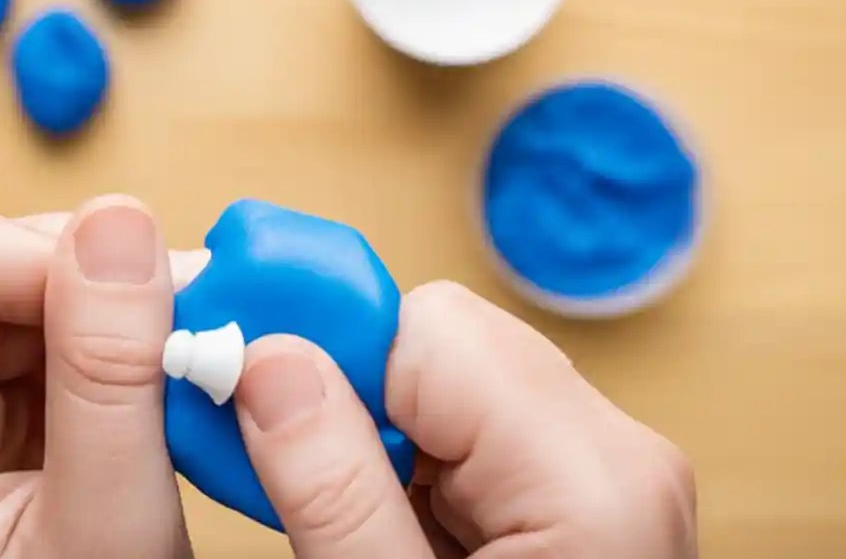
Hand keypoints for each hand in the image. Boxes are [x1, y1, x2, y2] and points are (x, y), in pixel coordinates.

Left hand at [0, 195, 200, 557]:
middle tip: (182, 341)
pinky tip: (140, 389)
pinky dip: (104, 340)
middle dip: (90, 283)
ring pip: (11, 286)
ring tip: (167, 374)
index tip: (163, 309)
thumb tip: (119, 220)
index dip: (60, 264)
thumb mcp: (109, 530)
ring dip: (105, 311)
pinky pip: (35, 329)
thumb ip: (107, 376)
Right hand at [232, 281, 697, 558]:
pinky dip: (399, 453)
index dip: (323, 344)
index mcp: (590, 480)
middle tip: (262, 451)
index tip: (232, 374)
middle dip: (340, 384)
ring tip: (325, 503)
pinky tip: (376, 515)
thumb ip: (334, 491)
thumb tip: (266, 367)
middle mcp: (613, 455)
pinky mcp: (574, 488)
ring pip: (446, 376)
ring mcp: (601, 469)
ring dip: (365, 422)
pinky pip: (466, 425)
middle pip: (442, 342)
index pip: (430, 330)